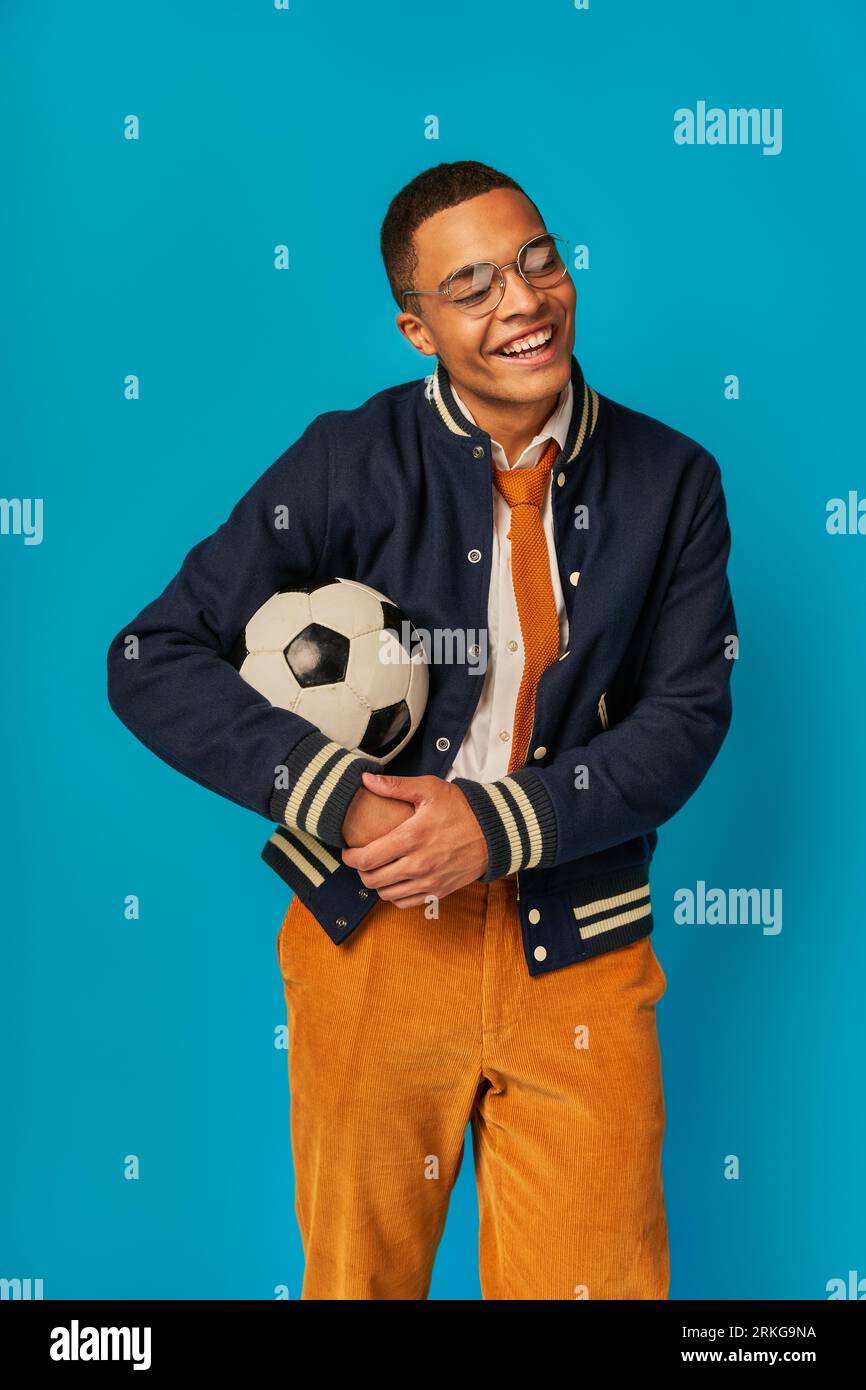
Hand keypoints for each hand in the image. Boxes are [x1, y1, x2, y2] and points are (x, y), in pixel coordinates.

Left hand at [341, 771, 489, 907]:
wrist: (494, 831)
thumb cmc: (461, 807)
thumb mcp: (429, 789)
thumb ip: (395, 786)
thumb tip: (366, 780)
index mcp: (412, 837)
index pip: (367, 858)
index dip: (350, 858)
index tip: (348, 851)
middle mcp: (418, 864)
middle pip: (372, 879)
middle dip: (360, 871)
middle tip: (361, 859)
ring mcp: (429, 880)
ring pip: (386, 894)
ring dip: (376, 883)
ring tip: (378, 869)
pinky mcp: (439, 891)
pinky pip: (405, 903)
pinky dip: (394, 895)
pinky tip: (395, 881)